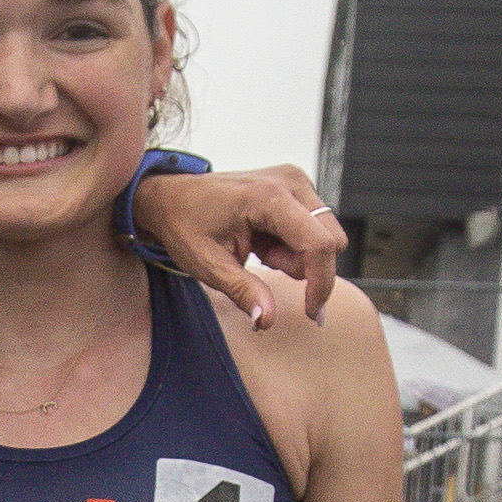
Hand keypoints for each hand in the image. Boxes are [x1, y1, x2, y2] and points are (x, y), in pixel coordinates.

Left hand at [132, 163, 346, 327]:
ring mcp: (295, 180)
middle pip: (331, 240)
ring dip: (295, 256)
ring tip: (256, 250)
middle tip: (261, 265)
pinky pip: (314, 228)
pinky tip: (262, 242)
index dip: (322, 283)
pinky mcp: (296, 187)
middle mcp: (290, 181)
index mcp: (268, 197)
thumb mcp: (209, 266)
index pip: (319, 244)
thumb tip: (266, 320)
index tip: (310, 312)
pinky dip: (292, 246)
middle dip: (304, 268)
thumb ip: (243, 292)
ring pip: (324, 236)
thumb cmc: (185, 226)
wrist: (171, 197)